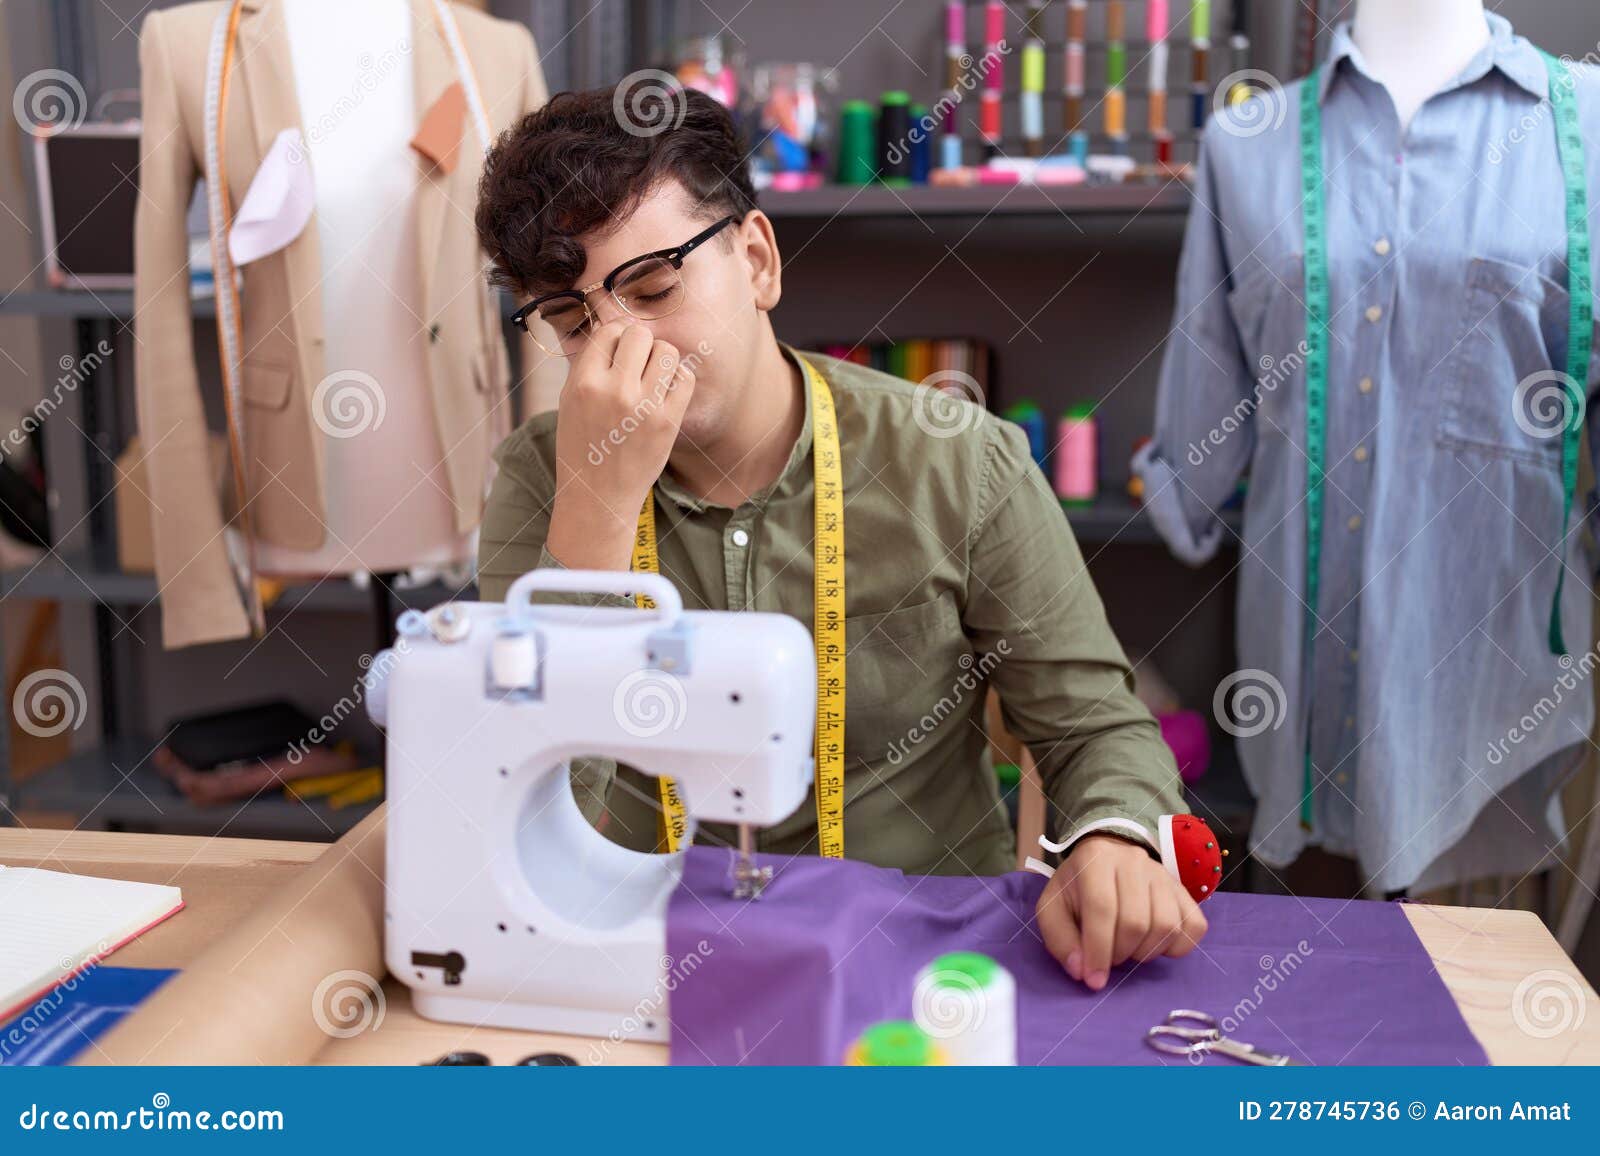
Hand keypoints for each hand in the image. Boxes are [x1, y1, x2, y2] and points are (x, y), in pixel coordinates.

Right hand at [546, 321, 695, 569]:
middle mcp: (613, 390)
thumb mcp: (569, 402)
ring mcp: (643, 406)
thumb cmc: (582, 447)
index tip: (618, 354)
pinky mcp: (668, 422)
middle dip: (641, 345)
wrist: (598, 496)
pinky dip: (678, 380)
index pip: (608, 331)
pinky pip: (685, 378)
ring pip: (666, 351)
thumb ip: (589, 366)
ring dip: (662, 359)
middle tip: (637, 365)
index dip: (616, 338)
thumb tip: (615, 331)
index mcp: (583, 383)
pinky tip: (666, 393)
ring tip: (653, 377)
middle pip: (639, 334)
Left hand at [1035, 833, 1207, 990]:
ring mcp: (1163, 874)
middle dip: (1120, 953)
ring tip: (1129, 949)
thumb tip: (1082, 971)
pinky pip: (1194, 926)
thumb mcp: (1052, 908)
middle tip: (1109, 957)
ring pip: (1167, 925)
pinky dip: (1177, 947)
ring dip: (1146, 952)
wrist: (1106, 860)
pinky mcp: (1184, 890)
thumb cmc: (1077, 889)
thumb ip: (1060, 940)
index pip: (1102, 909)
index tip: (1094, 980)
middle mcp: (1133, 861)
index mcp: (1095, 860)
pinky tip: (1155, 945)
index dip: (1098, 951)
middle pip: (1136, 921)